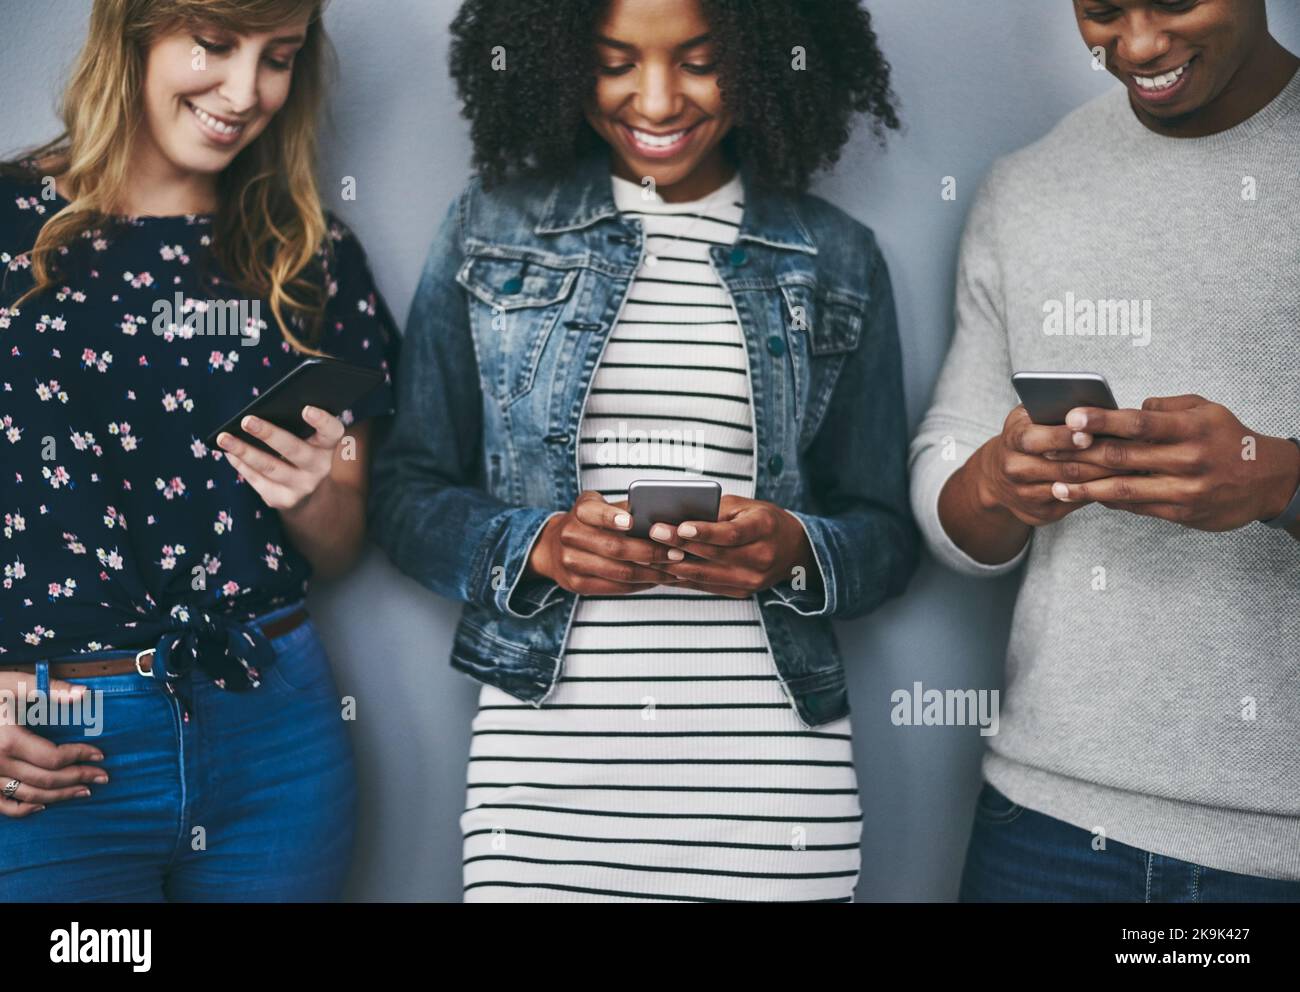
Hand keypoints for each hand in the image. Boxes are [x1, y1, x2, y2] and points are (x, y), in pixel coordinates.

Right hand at [0, 673, 107, 816]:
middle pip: (46, 780)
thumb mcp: (15, 683)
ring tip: (84, 791)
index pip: (54, 758)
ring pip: (28, 796)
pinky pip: (1, 806)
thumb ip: (50, 689)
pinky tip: (42, 805)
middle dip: (78, 778)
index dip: (81, 757)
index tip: (101, 755)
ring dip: (59, 796)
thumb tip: (84, 694)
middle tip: (103, 776)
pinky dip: (23, 810)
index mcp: (8, 741)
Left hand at [216, 406, 346, 513]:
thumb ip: (299, 427)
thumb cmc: (305, 451)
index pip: (332, 431)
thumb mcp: (312, 440)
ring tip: (224, 438)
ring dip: (244, 451)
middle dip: (269, 435)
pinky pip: (258, 480)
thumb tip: (261, 415)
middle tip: (246, 421)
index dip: (321, 421)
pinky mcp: (283, 499)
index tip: (306, 409)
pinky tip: (230, 453)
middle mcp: (320, 468)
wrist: (310, 493)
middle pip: (294, 450)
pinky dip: (242, 465)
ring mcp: (302, 487)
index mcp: (329, 446)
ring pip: (270, 467)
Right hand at [526, 491, 678, 594]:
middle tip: (677, 553)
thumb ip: (626, 509)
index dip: (612, 518)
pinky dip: (640, 585)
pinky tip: (657, 580)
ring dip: (652, 573)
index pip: (595, 513)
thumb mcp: (601, 506)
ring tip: (675, 570)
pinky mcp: (576, 584)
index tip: (632, 522)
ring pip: (619, 572)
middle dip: (650, 552)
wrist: (552, 547)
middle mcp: (570, 536)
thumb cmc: (590, 522)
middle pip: (615, 548)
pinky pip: (615, 587)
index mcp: (580, 512)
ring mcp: (571, 562)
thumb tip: (665, 514)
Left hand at [645, 495, 817, 597]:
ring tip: (648, 553)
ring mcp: (751, 580)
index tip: (680, 526)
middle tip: (652, 533)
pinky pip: (706, 586)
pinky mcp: (741, 592)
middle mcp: (760, 558)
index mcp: (764, 529)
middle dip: (680, 545)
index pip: (732, 534)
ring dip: (674, 565)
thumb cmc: (762, 520)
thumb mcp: (746, 506)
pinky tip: (661, 569)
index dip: (705, 531)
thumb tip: (678, 516)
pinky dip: (682, 578)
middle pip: (715, 555)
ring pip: (706, 575)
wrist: (792, 551)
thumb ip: (716, 511)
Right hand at [970, 404, 1130, 525]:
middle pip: (1061, 467)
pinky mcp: (1039, 513)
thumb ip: (1053, 413)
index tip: (1089, 434)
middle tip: (1127, 451)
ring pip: (1072, 487)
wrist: (997, 478)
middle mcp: (1014, 469)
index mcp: (1012, 439)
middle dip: (1096, 459)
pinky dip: (1098, 492)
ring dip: (1104, 477)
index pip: (1035, 439)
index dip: (1063, 437)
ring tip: (1132, 465)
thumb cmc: (1025, 438)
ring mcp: (1025, 494)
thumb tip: (1095, 409)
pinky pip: (1074, 502)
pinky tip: (1119, 482)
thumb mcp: (1029, 418)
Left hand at [1047, 395, 1299, 530]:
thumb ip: (1167, 407)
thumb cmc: (1228, 439)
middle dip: (1081, 454)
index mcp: (1192, 428)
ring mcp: (1184, 489)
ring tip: (1055, 483)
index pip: (1139, 422)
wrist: (1267, 481)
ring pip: (1124, 488)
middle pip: (1124, 456)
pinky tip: (1085, 495)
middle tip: (1047, 450)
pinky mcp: (1181, 512)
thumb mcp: (1206, 411)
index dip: (1102, 420)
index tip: (1071, 417)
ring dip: (1086, 486)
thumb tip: (1127, 408)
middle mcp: (1188, 459)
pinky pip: (1136, 506)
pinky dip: (1108, 500)